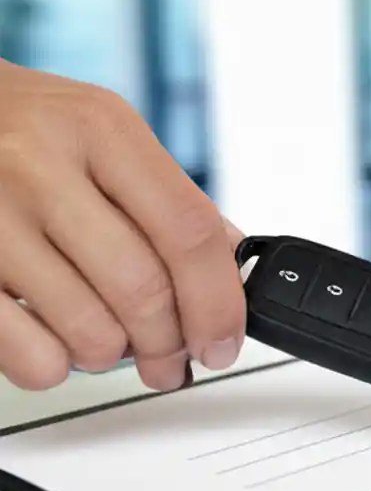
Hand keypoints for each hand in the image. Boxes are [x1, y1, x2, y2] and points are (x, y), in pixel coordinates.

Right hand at [0, 61, 245, 390]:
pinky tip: (53, 341)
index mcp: (98, 128)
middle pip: (143, 289)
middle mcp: (39, 165)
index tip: (223, 339)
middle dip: (170, 342)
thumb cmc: (16, 124)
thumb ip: (164, 193)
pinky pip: (29, 354)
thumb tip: (229, 262)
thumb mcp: (98, 130)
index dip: (218, 301)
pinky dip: (55, 366)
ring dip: (112, 354)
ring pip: (90, 331)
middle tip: (172, 358)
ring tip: (107, 340)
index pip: (188, 230)